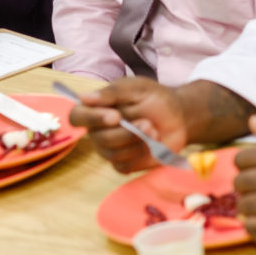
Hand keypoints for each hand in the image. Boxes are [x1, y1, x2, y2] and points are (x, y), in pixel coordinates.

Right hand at [68, 77, 191, 173]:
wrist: (178, 116)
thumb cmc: (153, 98)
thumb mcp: (137, 88)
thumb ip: (112, 92)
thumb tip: (83, 97)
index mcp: (96, 109)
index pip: (77, 116)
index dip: (92, 118)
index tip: (116, 116)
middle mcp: (98, 131)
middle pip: (99, 138)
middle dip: (126, 132)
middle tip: (147, 123)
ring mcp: (110, 149)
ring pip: (112, 154)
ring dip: (136, 143)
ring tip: (153, 130)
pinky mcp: (124, 164)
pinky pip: (123, 166)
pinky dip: (140, 155)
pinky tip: (152, 144)